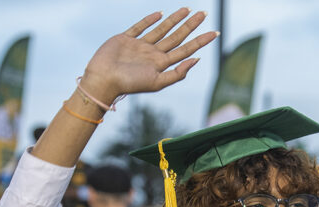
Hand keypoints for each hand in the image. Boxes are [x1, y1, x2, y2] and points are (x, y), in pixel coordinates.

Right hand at [81, 8, 217, 103]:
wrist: (103, 79)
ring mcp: (139, 46)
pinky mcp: (125, 39)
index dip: (201, 41)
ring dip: (174, 20)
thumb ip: (177, 73)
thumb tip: (196, 59)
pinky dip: (149, 20)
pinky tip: (160, 14)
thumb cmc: (129, 84)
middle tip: (204, 13)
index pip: (186, 50)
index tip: (215, 32)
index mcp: (161, 65)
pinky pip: (140, 27)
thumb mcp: (157, 82)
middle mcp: (152, 55)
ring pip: (161, 30)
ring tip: (187, 9)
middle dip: (191, 26)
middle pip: (177, 37)